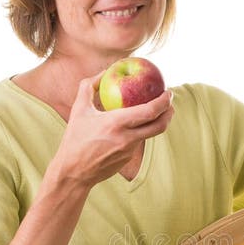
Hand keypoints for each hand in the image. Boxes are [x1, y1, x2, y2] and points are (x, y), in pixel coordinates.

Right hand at [54, 74, 173, 188]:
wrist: (74, 172)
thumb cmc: (75, 138)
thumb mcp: (78, 109)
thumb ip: (89, 86)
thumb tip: (104, 72)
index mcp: (116, 123)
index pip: (150, 111)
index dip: (164, 101)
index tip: (168, 92)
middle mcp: (127, 138)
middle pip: (160, 125)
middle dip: (169, 112)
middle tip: (170, 102)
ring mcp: (129, 150)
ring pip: (151, 134)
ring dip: (158, 121)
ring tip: (158, 111)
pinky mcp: (128, 159)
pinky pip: (139, 142)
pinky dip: (142, 131)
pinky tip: (139, 124)